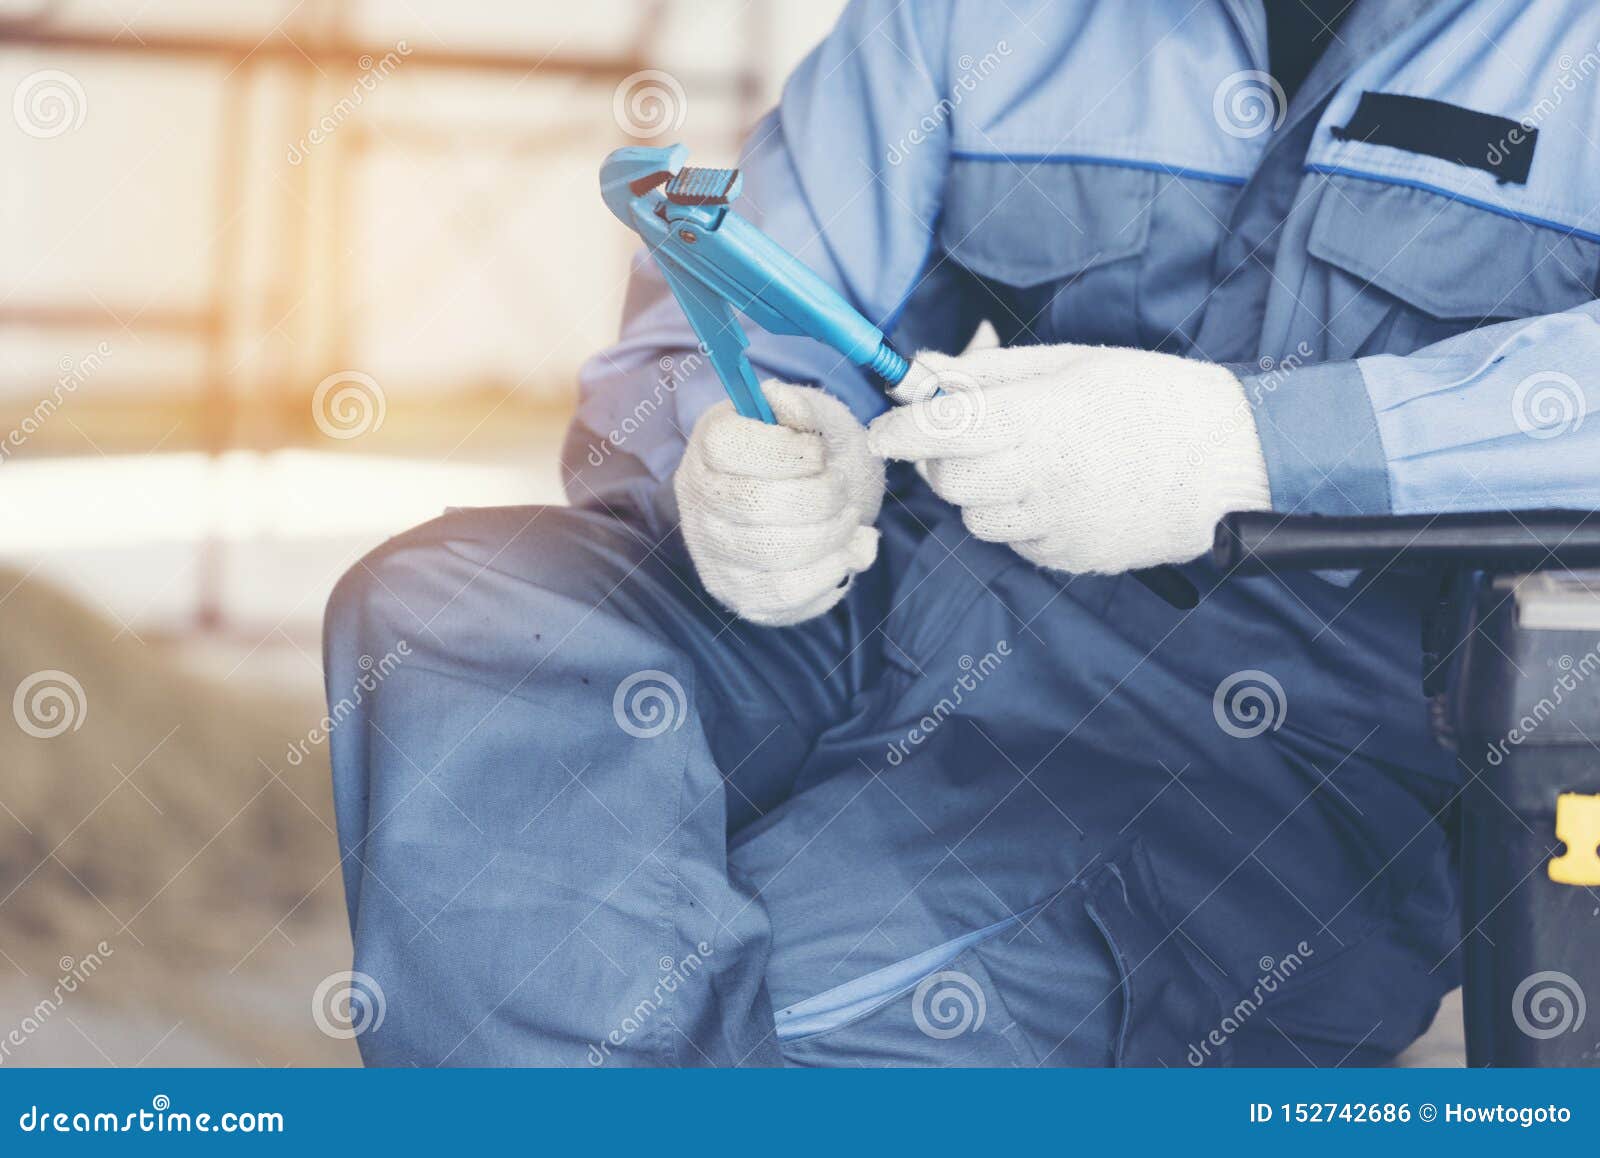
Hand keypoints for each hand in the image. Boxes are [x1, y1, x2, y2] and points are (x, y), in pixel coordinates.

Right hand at [674, 381, 883, 625]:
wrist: (823, 505)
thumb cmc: (817, 457)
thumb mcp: (817, 418)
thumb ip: (805, 405)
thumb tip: (785, 402)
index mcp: (710, 441)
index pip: (730, 448)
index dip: (789, 453)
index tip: (819, 453)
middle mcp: (697, 498)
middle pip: (754, 504)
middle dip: (821, 498)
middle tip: (843, 490)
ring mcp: (711, 551)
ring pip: (771, 553)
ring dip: (830, 536)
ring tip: (849, 520)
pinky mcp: (737, 593)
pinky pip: (785, 593)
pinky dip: (829, 572)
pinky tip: (844, 552)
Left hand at [867, 344, 1271, 573]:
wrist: (1229, 462)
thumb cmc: (1151, 399)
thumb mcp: (1071, 363)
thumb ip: (991, 371)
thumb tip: (924, 369)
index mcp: (1039, 418)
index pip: (941, 430)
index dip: (900, 430)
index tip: (882, 428)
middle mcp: (1040, 475)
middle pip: (947, 481)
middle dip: (940, 461)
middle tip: (960, 439)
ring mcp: (1055, 523)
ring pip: (976, 518)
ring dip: (979, 492)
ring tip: (1022, 463)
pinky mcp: (1069, 556)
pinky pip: (1015, 541)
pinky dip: (1016, 518)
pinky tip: (1054, 492)